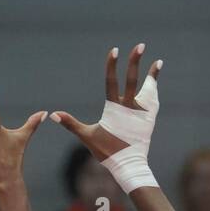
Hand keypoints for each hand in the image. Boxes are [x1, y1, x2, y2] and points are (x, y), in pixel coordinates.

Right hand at [51, 44, 161, 161]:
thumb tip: (52, 114)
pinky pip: (153, 100)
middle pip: (133, 80)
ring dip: (152, 76)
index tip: (115, 50)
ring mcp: (142, 112)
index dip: (112, 65)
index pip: (111, 82)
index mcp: (114, 109)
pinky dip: (154, 90)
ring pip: (148, 89)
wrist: (129, 165)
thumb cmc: (107, 152)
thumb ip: (71, 123)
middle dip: (136, 61)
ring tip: (157, 63)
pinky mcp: (149, 119)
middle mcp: (130, 107)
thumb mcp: (87, 136)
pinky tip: (155, 83)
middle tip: (141, 45)